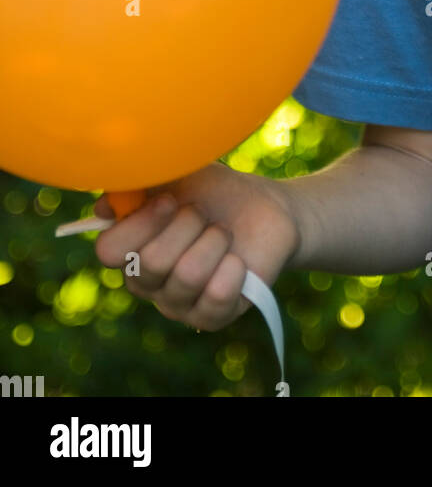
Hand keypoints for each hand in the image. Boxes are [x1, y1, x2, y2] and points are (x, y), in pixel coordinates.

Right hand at [93, 162, 299, 331]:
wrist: (265, 208)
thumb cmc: (214, 192)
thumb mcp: (178, 175)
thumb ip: (140, 185)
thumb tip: (104, 209)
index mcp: (132, 248)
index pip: (109, 251)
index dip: (139, 224)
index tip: (170, 200)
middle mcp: (149, 282)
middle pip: (151, 263)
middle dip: (187, 225)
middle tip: (204, 213)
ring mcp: (179, 304)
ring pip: (187, 276)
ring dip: (214, 241)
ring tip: (223, 232)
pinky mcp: (212, 317)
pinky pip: (217, 296)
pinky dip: (233, 268)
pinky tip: (238, 260)